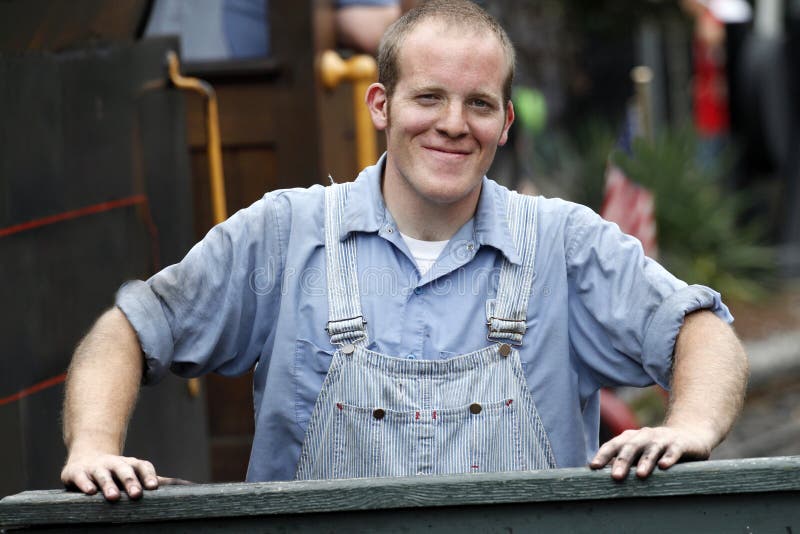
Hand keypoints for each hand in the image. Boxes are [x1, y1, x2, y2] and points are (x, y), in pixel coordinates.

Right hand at [61, 452, 163, 500]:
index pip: (142, 466)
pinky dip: (85, 484)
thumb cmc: (117, 471)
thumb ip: (157, 480)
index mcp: (130, 464)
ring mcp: (95, 467)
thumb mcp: (136, 473)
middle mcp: (114, 464)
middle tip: (137, 494)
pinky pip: (81, 478)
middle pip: (124, 470)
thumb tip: (188, 486)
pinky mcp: (76, 473)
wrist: (86, 457)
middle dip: (130, 481)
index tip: (154, 487)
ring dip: (108, 484)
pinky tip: (90, 492)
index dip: (148, 475)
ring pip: (103, 474)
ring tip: (114, 496)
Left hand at [589, 425, 712, 479]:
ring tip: (640, 475)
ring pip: (652, 449)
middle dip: (622, 461)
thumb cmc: (656, 449)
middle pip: (631, 447)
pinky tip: (664, 466)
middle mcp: (644, 436)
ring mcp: (662, 439)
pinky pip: (674, 450)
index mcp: (631, 438)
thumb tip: (597, 478)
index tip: (593, 467)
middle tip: (615, 477)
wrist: (689, 435)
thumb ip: (621, 462)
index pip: (614, 445)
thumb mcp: (638, 453)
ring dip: (645, 461)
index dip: (603, 454)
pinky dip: (669, 458)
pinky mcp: (680, 444)